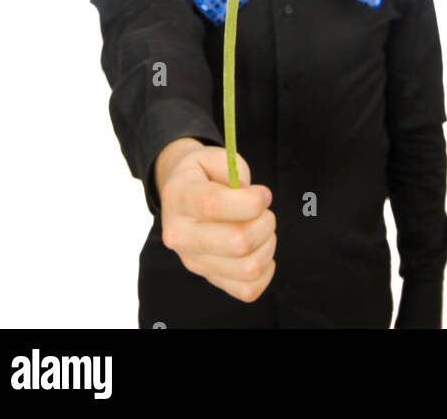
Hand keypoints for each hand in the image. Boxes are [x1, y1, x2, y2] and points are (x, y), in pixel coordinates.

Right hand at [154, 138, 277, 302]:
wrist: (184, 197)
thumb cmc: (206, 176)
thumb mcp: (214, 158)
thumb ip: (232, 169)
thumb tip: (250, 195)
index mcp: (178, 199)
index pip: (213, 206)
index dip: (250, 201)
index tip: (264, 194)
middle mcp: (180, 237)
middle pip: (237, 242)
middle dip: (265, 222)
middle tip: (264, 211)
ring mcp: (194, 262)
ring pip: (248, 268)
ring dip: (268, 245)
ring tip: (261, 228)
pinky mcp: (211, 278)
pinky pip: (249, 289)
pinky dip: (266, 270)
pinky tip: (261, 249)